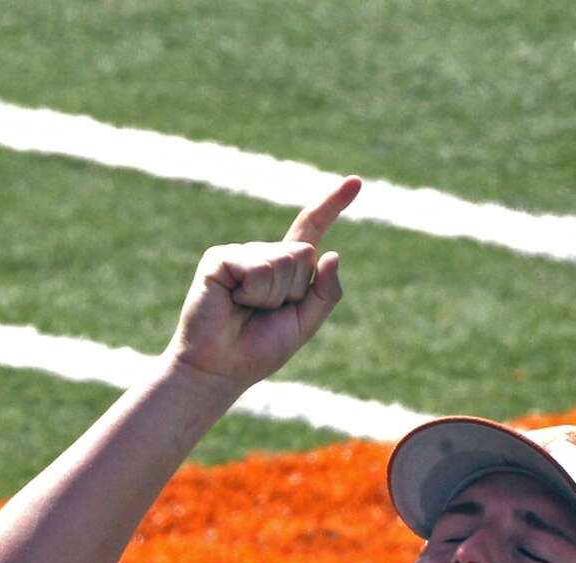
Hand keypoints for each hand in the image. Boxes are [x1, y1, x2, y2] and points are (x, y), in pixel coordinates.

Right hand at [165, 175, 361, 391]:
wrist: (220, 368)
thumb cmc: (258, 350)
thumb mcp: (304, 325)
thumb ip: (325, 294)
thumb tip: (332, 254)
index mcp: (285, 268)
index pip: (311, 229)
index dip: (332, 205)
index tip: (356, 181)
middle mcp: (264, 255)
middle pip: (303, 254)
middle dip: (293, 291)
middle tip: (264, 312)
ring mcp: (241, 254)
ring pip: (284, 261)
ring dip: (272, 296)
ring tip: (245, 309)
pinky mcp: (220, 258)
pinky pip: (259, 267)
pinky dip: (253, 292)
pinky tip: (232, 302)